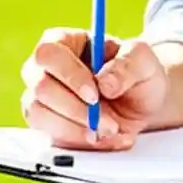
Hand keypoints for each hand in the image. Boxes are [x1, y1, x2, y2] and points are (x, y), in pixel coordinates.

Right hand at [20, 27, 167, 150]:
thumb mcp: (143, 59)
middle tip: (108, 121)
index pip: (49, 54)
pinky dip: (79, 142)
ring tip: (110, 130)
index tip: (95, 94)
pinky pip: (51, 136)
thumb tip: (105, 83)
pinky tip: (103, 138)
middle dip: (76, 109)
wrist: (143, 104)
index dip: (69, 75)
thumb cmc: (138, 73)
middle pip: (40, 87)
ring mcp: (43, 99)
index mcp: (64, 41)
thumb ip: (127, 64)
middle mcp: (46, 69)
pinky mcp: (48, 125)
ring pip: (39, 114)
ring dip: (76, 129)